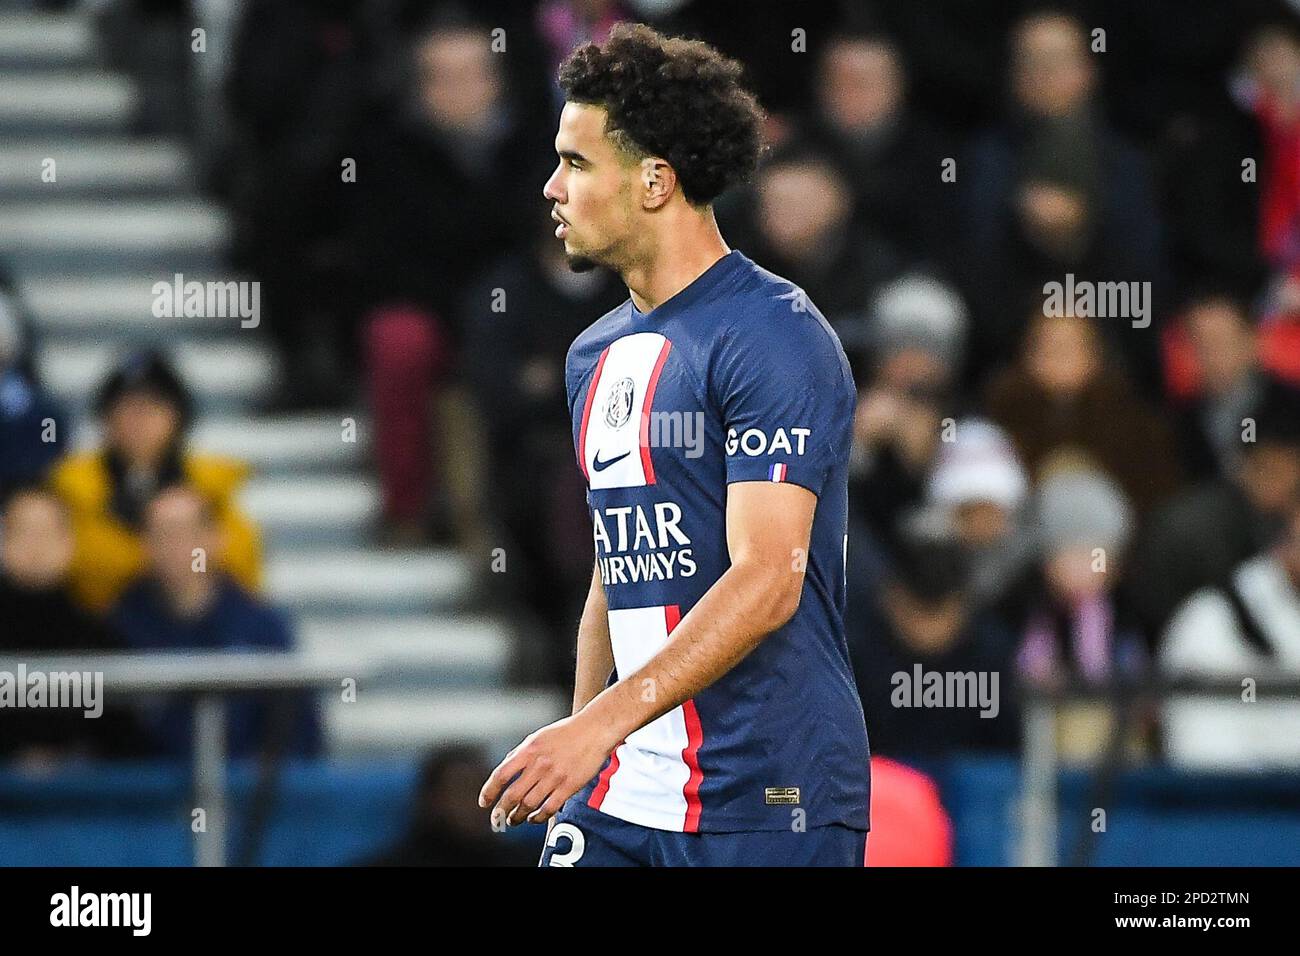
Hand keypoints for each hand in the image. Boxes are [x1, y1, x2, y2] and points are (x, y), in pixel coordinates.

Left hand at [479, 712, 621, 826]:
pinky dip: (538, 817)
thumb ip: (520, 752)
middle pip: (512, 795)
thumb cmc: (567, 732)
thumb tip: (505, 767)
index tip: (484, 802)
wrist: (595, 730)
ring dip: (518, 817)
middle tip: (497, 819)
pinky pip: (549, 808)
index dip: (489, 792)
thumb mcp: (538, 736)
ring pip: (529, 805)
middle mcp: (539, 764)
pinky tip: (534, 818)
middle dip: (501, 811)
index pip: (501, 775)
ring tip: (514, 820)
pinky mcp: (569, 786)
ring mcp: (554, 777)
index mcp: (528, 750)